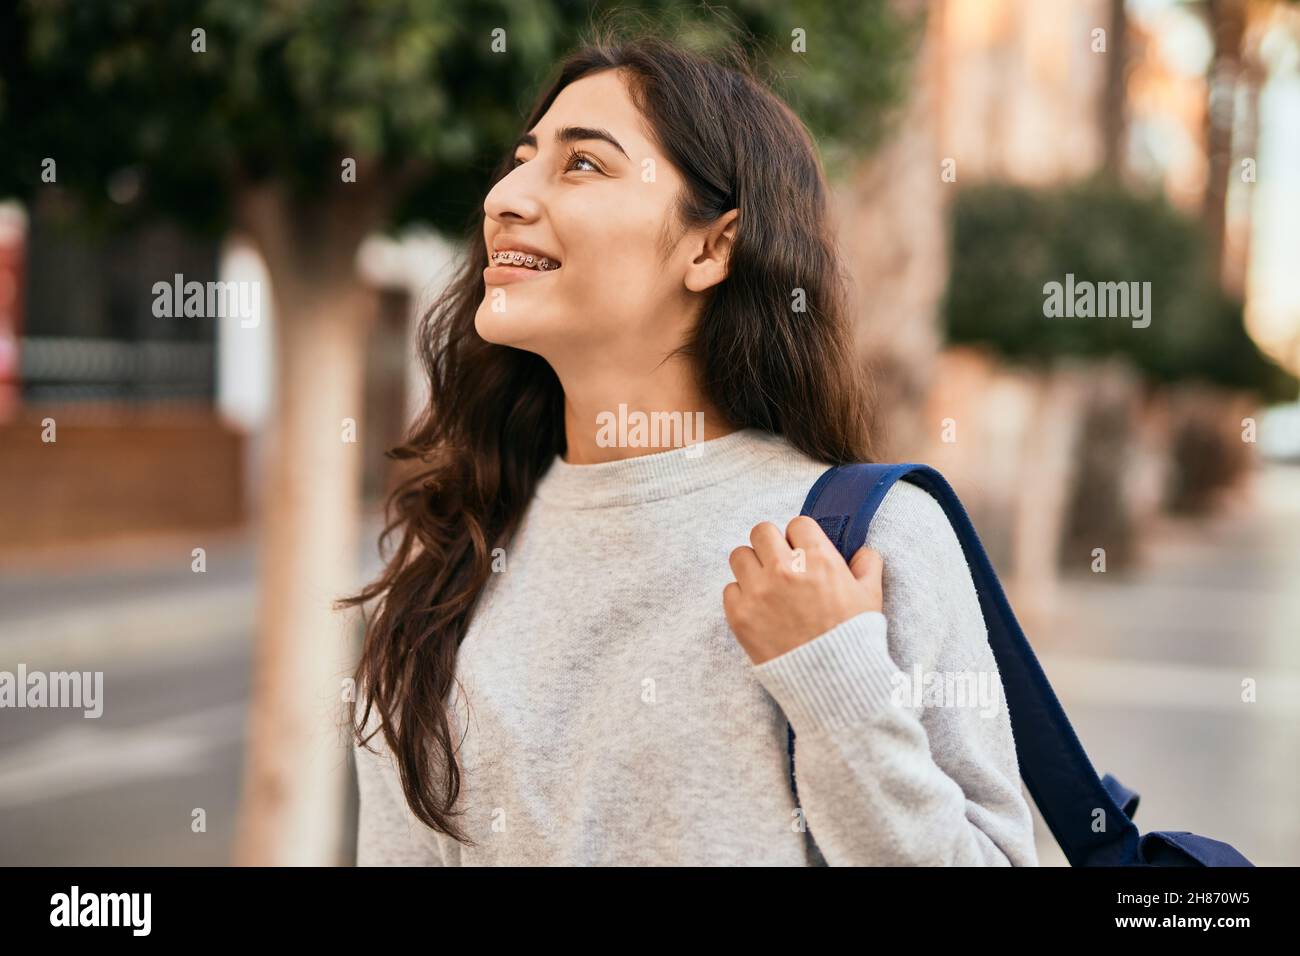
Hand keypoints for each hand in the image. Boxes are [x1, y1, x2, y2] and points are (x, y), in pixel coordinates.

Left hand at [723, 516, 882, 665]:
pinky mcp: (739, 615)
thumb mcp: (871, 597)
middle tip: (779, 565)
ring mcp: (758, 592)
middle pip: (761, 532)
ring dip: (752, 567)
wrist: (832, 682)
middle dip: (771, 545)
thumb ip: (868, 565)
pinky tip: (758, 610)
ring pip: (740, 556)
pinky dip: (741, 597)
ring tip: (765, 585)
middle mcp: (784, 569)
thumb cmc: (853, 639)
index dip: (801, 538)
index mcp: (818, 559)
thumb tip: (862, 552)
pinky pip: (729, 589)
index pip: (797, 524)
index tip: (802, 553)